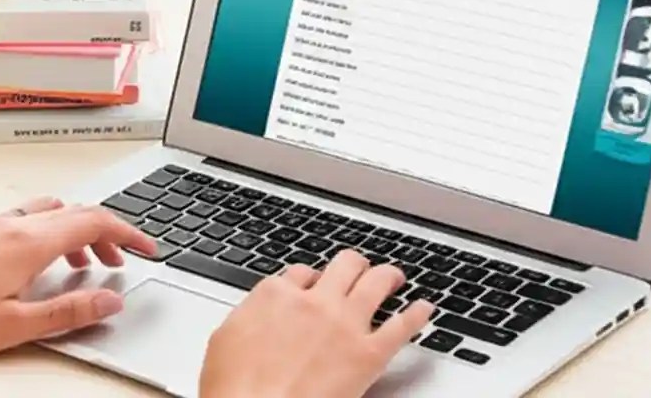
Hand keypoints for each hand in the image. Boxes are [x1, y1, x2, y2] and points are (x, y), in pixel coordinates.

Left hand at [0, 197, 156, 362]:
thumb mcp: (16, 326)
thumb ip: (69, 310)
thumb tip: (109, 300)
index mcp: (26, 243)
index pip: (94, 222)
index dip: (128, 233)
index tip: (148, 248)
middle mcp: (9, 224)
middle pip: (75, 212)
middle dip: (106, 234)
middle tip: (119, 263)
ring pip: (48, 212)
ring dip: (74, 231)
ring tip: (82, 265)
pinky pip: (22, 218)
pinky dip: (45, 233)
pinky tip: (37, 263)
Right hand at [200, 251, 433, 397]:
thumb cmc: (234, 389)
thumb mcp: (225, 339)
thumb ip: (250, 315)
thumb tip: (259, 311)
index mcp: (275, 295)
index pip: (301, 273)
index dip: (310, 280)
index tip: (314, 287)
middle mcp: (313, 301)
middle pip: (343, 265)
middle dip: (353, 265)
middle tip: (359, 270)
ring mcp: (343, 324)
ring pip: (377, 282)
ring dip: (388, 276)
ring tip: (394, 277)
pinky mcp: (368, 354)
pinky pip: (402, 326)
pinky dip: (417, 314)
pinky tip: (425, 309)